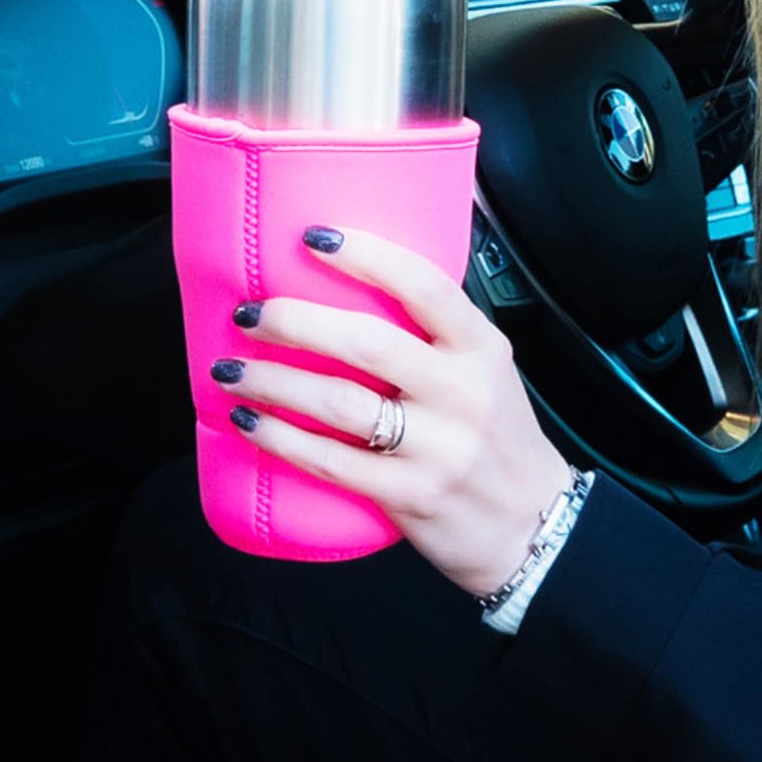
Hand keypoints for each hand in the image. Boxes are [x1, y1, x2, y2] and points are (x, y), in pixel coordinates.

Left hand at [213, 224, 578, 599]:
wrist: (530, 524)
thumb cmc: (497, 435)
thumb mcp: (487, 368)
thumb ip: (438, 331)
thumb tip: (361, 280)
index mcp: (480, 347)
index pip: (425, 285)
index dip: (367, 256)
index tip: (314, 237)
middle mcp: (461, 392)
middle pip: (367, 343)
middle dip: (295, 322)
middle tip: (249, 313)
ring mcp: (436, 447)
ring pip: (340, 403)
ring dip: (273, 382)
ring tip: (231, 370)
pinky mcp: (409, 495)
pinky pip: (331, 461)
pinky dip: (282, 438)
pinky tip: (251, 422)